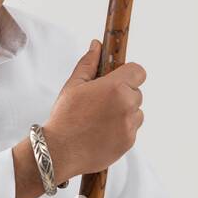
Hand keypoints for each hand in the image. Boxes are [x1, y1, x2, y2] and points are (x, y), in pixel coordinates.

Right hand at [44, 41, 145, 183]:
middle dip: (123, 94)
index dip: (128, 73)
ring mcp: (129, 126)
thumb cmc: (64, 117)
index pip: (138, 71)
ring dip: (125, 113)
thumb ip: (88, 63)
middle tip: (100, 102)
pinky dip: (121, 130)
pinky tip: (101, 132)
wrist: (59, 152)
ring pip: (136, 112)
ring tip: (100, 119)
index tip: (117, 79)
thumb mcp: (73, 85)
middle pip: (137, 92)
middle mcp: (127, 105)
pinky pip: (132, 130)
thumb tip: (96, 45)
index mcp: (114, 87)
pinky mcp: (129, 142)